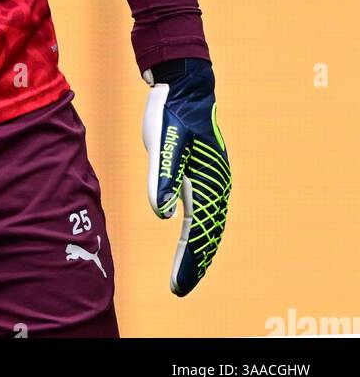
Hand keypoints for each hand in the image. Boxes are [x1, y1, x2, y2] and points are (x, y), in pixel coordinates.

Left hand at [142, 57, 230, 295]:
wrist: (185, 88)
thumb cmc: (172, 115)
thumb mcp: (162, 144)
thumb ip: (162, 178)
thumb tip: (160, 213)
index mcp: (207, 183)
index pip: (198, 232)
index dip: (188, 262)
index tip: (177, 286)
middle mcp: (216, 186)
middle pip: (208, 233)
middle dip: (195, 263)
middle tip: (180, 289)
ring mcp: (213, 180)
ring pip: (209, 224)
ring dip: (199, 249)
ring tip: (187, 273)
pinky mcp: (205, 173)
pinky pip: (206, 210)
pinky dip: (200, 230)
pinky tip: (192, 237)